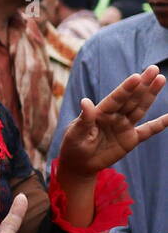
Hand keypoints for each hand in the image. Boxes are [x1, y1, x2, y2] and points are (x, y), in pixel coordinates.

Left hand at [57, 65, 167, 179]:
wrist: (80, 163)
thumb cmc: (74, 145)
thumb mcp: (75, 133)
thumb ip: (84, 119)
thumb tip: (85, 101)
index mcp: (100, 112)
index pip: (116, 98)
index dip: (126, 88)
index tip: (136, 76)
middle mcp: (114, 115)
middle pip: (131, 98)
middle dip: (143, 84)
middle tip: (154, 69)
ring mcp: (124, 126)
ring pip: (140, 108)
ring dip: (150, 95)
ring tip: (161, 79)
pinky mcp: (131, 139)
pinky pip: (148, 130)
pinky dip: (159, 124)